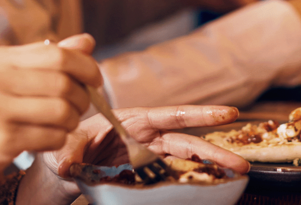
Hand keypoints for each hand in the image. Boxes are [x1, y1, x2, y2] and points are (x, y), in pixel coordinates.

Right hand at [0, 34, 100, 195]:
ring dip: (71, 122)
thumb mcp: (5, 78)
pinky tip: (44, 140)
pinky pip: (52, 137)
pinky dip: (57, 140)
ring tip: (61, 125)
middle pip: (64, 83)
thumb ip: (46, 60)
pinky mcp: (2, 140)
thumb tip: (88, 42)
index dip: (86, 66)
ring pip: (62, 111)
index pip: (58, 53)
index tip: (95, 79)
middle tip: (79, 108)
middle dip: (83, 98)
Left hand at [24, 105, 249, 203]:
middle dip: (214, 151)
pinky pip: (173, 175)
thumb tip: (68, 166)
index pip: (171, 114)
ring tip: (235, 175)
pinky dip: (192, 180)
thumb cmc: (62, 148)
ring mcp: (148, 156)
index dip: (200, 114)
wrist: (59, 170)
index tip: (228, 113)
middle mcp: (145, 136)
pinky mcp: (147, 174)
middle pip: (186, 141)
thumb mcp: (60, 148)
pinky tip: (210, 187)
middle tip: (241, 163)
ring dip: (210, 167)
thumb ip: (68, 153)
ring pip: (185, 160)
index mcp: (131, 120)